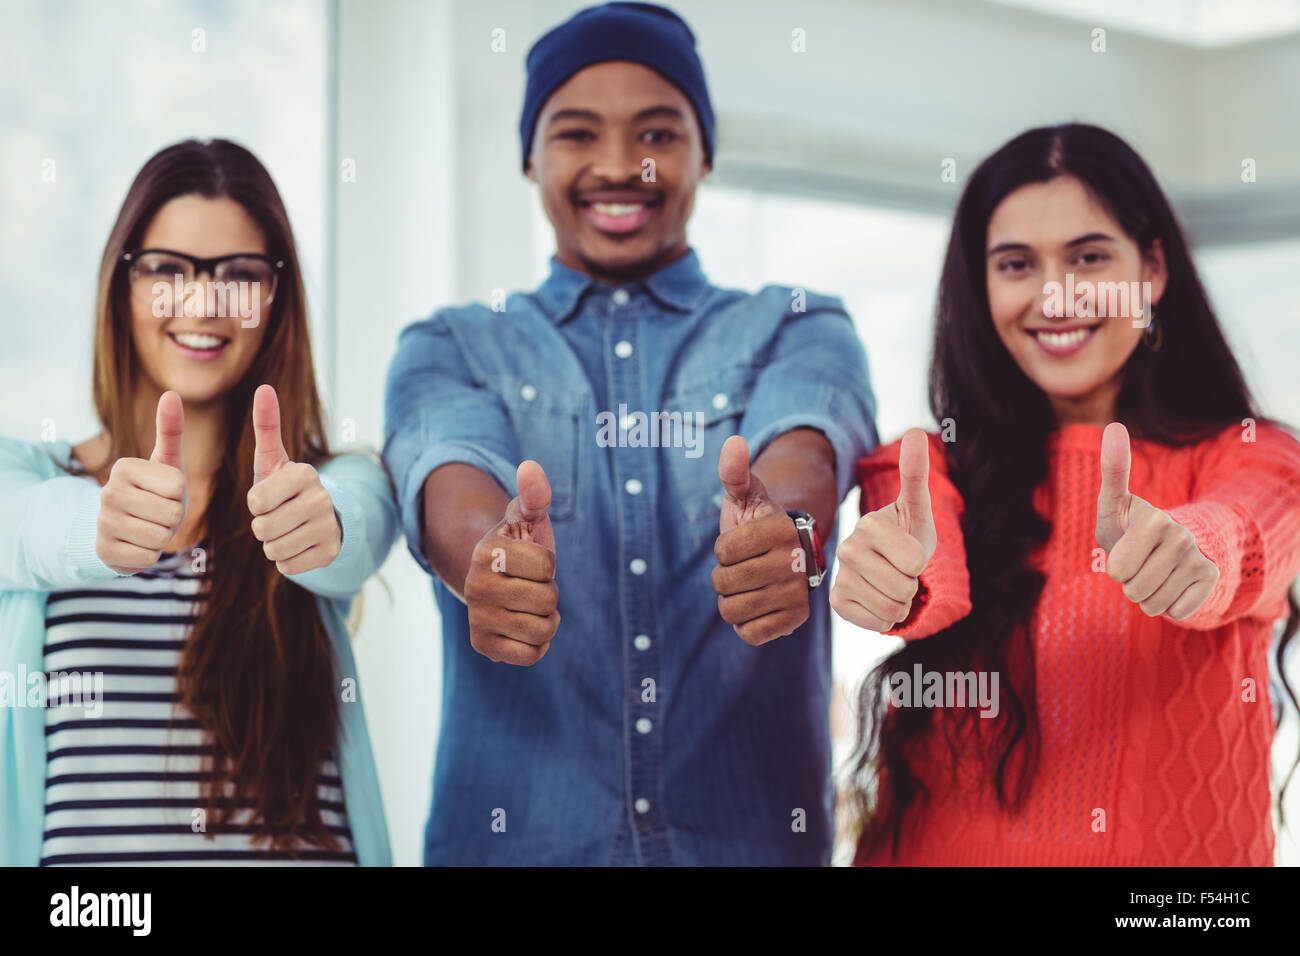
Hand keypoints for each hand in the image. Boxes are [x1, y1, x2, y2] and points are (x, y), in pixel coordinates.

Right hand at [95, 391, 188, 573]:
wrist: (124, 528)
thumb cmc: (154, 492)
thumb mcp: (167, 462)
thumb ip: (170, 429)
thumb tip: (171, 393)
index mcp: (124, 468)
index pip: (178, 486)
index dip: (178, 494)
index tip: (163, 493)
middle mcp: (107, 493)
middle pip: (171, 513)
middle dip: (172, 518)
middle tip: (157, 513)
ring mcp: (102, 523)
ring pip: (160, 537)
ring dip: (162, 536)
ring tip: (149, 527)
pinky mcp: (103, 551)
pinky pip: (148, 558)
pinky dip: (149, 555)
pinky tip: (136, 544)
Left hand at [247, 384, 341, 575]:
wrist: (322, 518)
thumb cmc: (285, 487)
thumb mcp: (273, 460)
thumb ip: (266, 426)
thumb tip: (264, 387)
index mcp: (305, 474)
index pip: (256, 501)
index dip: (255, 503)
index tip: (268, 497)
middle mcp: (322, 499)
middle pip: (263, 529)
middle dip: (263, 527)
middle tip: (278, 516)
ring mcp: (329, 527)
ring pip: (274, 550)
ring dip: (273, 544)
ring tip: (287, 530)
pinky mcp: (331, 552)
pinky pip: (288, 566)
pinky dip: (287, 560)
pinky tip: (299, 544)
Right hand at [464, 460, 560, 664]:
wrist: (495, 579)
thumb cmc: (519, 544)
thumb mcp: (527, 517)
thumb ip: (534, 495)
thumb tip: (531, 469)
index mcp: (486, 552)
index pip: (548, 565)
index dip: (548, 563)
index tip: (530, 559)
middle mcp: (475, 586)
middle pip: (548, 600)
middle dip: (549, 592)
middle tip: (530, 584)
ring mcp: (477, 618)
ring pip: (543, 630)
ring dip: (547, 619)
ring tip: (529, 605)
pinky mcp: (483, 646)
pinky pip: (531, 655)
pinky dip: (537, 645)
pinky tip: (524, 628)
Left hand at [711, 435, 808, 644]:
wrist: (784, 554)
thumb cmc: (757, 522)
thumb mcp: (745, 494)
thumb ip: (735, 472)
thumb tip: (733, 444)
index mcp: (781, 529)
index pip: (723, 550)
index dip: (722, 548)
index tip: (740, 542)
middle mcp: (796, 561)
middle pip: (724, 583)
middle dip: (723, 576)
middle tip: (743, 566)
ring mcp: (797, 593)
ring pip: (732, 610)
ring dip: (731, 599)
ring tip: (749, 585)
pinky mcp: (795, 620)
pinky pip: (749, 633)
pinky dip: (744, 622)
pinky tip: (756, 605)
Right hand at [830, 428, 935, 630]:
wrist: (889, 566)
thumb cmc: (908, 535)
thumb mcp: (917, 509)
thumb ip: (914, 474)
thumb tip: (914, 432)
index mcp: (868, 524)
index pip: (915, 561)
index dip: (921, 562)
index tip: (909, 551)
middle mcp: (846, 548)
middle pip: (904, 587)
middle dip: (912, 584)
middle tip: (901, 570)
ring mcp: (839, 576)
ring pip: (892, 609)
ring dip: (901, 603)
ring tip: (891, 584)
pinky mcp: (836, 602)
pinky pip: (876, 622)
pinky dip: (884, 617)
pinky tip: (876, 599)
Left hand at [1096, 422, 1217, 619]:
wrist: (1168, 546)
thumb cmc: (1129, 526)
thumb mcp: (1113, 504)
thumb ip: (1112, 471)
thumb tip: (1114, 425)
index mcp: (1154, 521)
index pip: (1119, 571)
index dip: (1116, 568)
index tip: (1126, 549)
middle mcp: (1181, 537)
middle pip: (1133, 590)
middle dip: (1128, 583)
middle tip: (1136, 563)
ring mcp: (1199, 559)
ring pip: (1152, 603)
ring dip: (1145, 595)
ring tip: (1151, 571)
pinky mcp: (1211, 580)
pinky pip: (1175, 611)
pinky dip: (1167, 604)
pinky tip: (1170, 582)